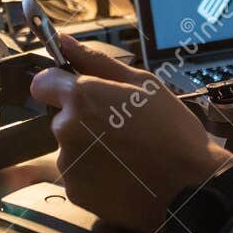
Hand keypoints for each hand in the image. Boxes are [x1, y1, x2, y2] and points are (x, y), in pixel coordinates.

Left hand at [29, 35, 232, 231]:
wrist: (190, 187)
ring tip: (124, 153)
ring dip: (88, 147)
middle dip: (82, 119)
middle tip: (119, 127)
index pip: (42, 83)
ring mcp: (69, 163)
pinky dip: (93, 173)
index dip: (59, 85)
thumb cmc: (172, 132)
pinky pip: (77, 174)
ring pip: (69, 147)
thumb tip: (63, 41)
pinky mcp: (75, 191)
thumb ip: (95, 60)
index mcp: (82, 96)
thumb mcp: (143, 84)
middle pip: (60, 117)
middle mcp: (67, 129)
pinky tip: (121, 173)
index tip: (78, 93)